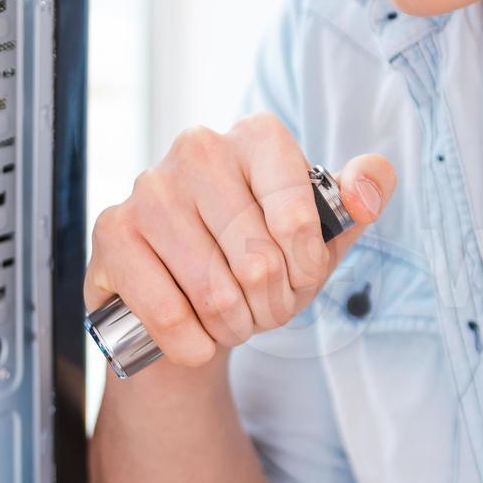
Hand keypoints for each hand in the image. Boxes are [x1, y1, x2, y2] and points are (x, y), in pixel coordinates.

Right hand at [83, 113, 394, 367]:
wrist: (182, 291)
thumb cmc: (255, 255)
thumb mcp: (319, 231)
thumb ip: (357, 199)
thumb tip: (370, 187)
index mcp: (256, 137)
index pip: (299, 215)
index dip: (306, 268)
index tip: (300, 279)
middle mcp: (199, 148)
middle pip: (258, 261)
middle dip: (272, 306)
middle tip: (265, 310)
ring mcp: (149, 188)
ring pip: (214, 292)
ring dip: (234, 327)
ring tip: (233, 321)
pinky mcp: (112, 232)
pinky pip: (169, 314)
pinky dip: (193, 345)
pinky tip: (197, 337)